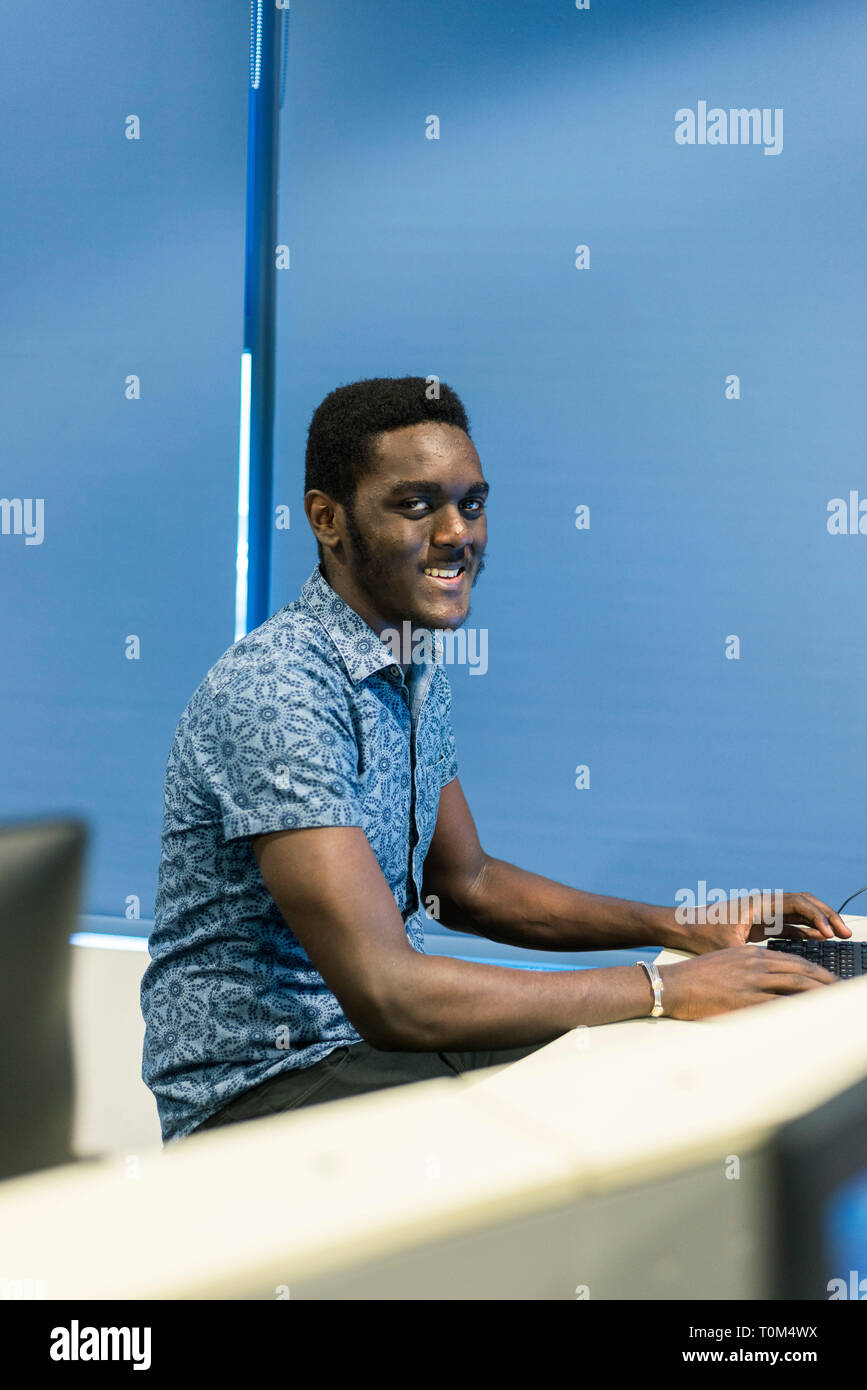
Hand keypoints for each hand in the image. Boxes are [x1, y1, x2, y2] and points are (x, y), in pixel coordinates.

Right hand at [660, 945, 838, 1020]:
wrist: (672, 984)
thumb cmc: (695, 977)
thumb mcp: (726, 963)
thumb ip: (750, 969)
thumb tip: (769, 983)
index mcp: (751, 954)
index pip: (793, 959)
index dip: (816, 969)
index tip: (829, 978)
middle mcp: (754, 964)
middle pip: (800, 970)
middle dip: (825, 980)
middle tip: (842, 989)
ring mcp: (750, 981)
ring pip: (795, 984)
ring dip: (820, 992)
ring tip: (835, 1000)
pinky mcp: (743, 1000)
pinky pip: (778, 1004)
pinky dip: (797, 1007)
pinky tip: (810, 1014)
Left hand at [671, 890, 851, 954]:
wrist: (682, 927)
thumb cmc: (701, 934)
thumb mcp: (730, 949)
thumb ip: (754, 959)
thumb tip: (776, 971)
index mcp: (759, 903)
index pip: (798, 903)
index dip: (818, 916)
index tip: (830, 932)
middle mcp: (764, 904)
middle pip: (804, 903)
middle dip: (826, 916)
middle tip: (844, 931)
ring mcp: (763, 913)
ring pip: (799, 912)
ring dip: (818, 923)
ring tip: (837, 936)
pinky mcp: (760, 924)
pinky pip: (789, 924)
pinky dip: (805, 931)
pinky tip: (818, 941)